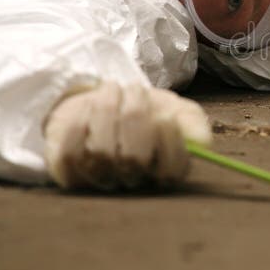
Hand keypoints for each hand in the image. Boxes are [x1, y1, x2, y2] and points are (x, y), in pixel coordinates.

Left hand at [44, 82, 211, 189]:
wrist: (104, 100)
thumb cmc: (148, 108)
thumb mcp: (177, 109)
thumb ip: (192, 123)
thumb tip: (200, 142)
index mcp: (164, 170)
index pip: (171, 172)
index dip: (169, 144)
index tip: (166, 116)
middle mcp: (133, 181)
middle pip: (134, 160)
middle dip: (135, 115)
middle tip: (135, 88)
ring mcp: (99, 181)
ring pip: (102, 153)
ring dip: (106, 110)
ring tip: (111, 88)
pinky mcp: (69, 174)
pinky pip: (70, 154)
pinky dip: (79, 124)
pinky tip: (86, 107)